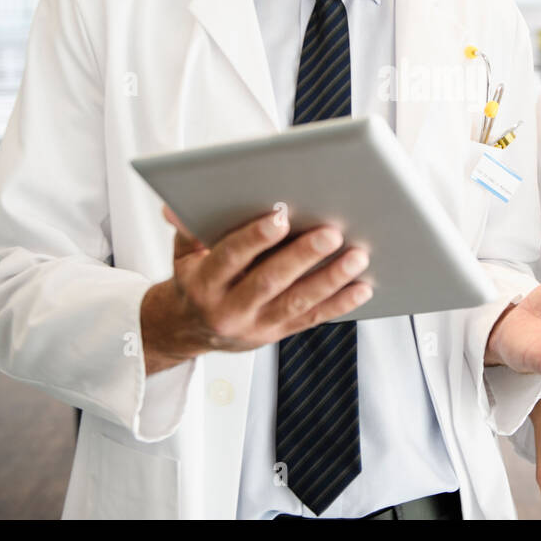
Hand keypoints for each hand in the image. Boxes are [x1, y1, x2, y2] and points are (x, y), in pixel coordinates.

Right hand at [141, 205, 372, 372]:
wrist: (188, 329)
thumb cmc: (194, 279)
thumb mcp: (183, 253)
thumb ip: (187, 228)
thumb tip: (177, 205)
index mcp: (204, 283)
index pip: (229, 257)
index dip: (255, 238)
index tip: (281, 216)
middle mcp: (229, 308)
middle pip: (269, 281)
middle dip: (302, 256)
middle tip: (331, 232)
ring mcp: (256, 325)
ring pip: (297, 302)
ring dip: (330, 279)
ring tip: (357, 256)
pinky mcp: (278, 334)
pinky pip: (312, 319)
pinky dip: (340, 303)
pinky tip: (362, 287)